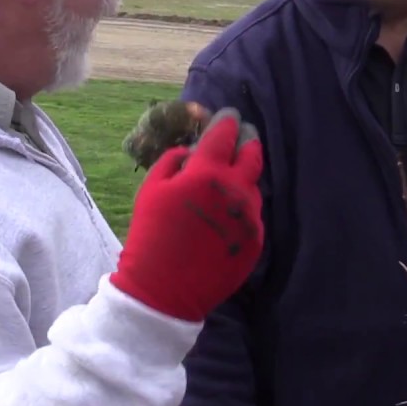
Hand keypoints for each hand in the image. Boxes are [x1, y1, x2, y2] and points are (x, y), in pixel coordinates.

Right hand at [110, 108, 264, 321]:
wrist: (164, 290)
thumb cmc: (152, 235)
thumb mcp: (151, 190)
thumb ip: (173, 161)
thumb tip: (191, 151)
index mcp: (207, 173)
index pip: (225, 134)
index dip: (226, 120)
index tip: (227, 115)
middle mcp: (236, 191)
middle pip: (252, 154)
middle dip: (247, 140)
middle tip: (242, 135)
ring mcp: (250, 218)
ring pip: (253, 186)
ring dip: (242, 178)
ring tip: (227, 181)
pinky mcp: (256, 242)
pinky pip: (252, 215)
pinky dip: (241, 208)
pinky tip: (225, 215)